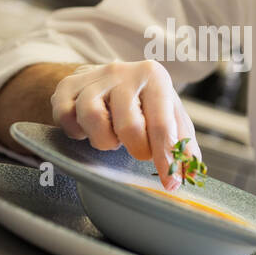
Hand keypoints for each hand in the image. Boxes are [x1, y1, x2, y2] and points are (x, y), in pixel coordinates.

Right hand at [50, 60, 200, 190]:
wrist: (108, 79)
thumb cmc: (144, 102)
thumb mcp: (170, 115)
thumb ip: (182, 142)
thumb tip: (189, 170)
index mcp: (153, 76)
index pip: (161, 124)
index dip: (165, 158)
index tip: (170, 183)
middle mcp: (122, 71)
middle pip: (128, 125)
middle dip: (136, 149)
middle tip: (138, 149)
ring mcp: (91, 77)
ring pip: (92, 118)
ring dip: (103, 140)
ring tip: (113, 137)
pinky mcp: (66, 86)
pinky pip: (65, 117)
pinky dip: (77, 132)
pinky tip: (89, 129)